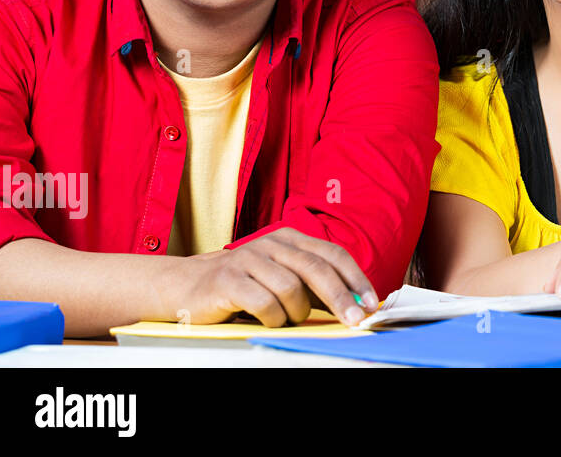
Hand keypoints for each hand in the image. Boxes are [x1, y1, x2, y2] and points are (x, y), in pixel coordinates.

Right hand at [171, 228, 378, 327]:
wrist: (189, 287)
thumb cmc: (244, 286)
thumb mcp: (282, 279)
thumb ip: (314, 288)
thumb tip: (355, 305)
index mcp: (291, 239)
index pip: (333, 255)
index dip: (355, 279)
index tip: (371, 303)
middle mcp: (272, 244)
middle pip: (317, 269)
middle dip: (341, 298)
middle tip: (355, 321)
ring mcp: (249, 258)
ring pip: (291, 289)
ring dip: (296, 313)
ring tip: (287, 319)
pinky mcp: (228, 279)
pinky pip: (264, 302)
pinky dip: (272, 318)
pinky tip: (267, 320)